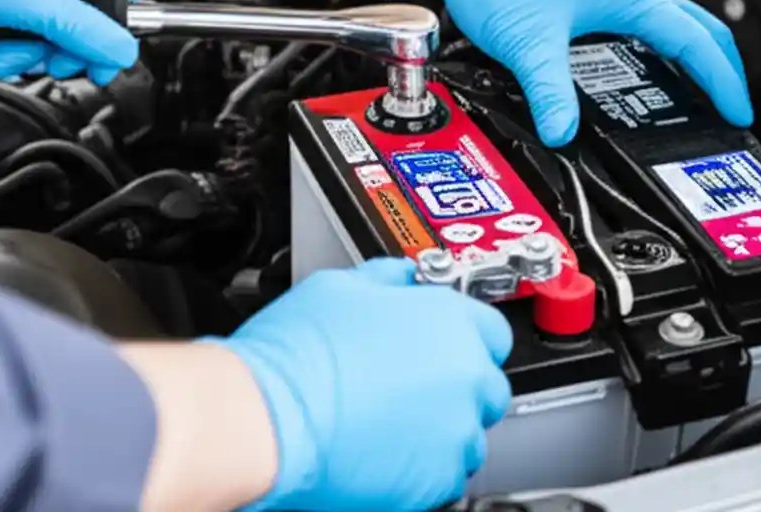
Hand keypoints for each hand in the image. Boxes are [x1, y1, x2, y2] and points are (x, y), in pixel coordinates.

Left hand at [0, 0, 142, 84]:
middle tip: (23, 56)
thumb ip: (82, 33)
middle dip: (43, 47)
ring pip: (39, 23)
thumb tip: (122, 52)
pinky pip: (7, 16)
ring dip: (6, 47)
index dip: (109, 36)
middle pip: (78, 16)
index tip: (90, 64)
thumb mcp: (24, 3)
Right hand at [215, 258, 512, 510]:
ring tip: (391, 423)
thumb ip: (386, 281)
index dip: (464, 338)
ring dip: (442, 430)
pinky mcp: (436, 481)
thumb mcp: (340, 287)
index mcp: (449, 322)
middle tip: (411, 388)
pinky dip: (423, 468)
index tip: (443, 346)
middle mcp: (464, 377)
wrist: (268, 418)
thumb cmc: (296, 355)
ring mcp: (454, 433)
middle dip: (457, 388)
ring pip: (469, 436)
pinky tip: (383, 451)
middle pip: (488, 387)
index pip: (493, 331)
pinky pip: (445, 475)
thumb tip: (398, 279)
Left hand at [416, 0, 751, 146]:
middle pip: (700, 28)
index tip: (739, 113)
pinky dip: (666, 49)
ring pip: (677, 23)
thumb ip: (550, 94)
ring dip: (695, 58)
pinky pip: (650, 21)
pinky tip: (651, 73)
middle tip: (732, 110)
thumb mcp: (527, 46)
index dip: (722, 82)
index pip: (696, 42)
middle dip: (722, 70)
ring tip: (703, 97)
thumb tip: (564, 133)